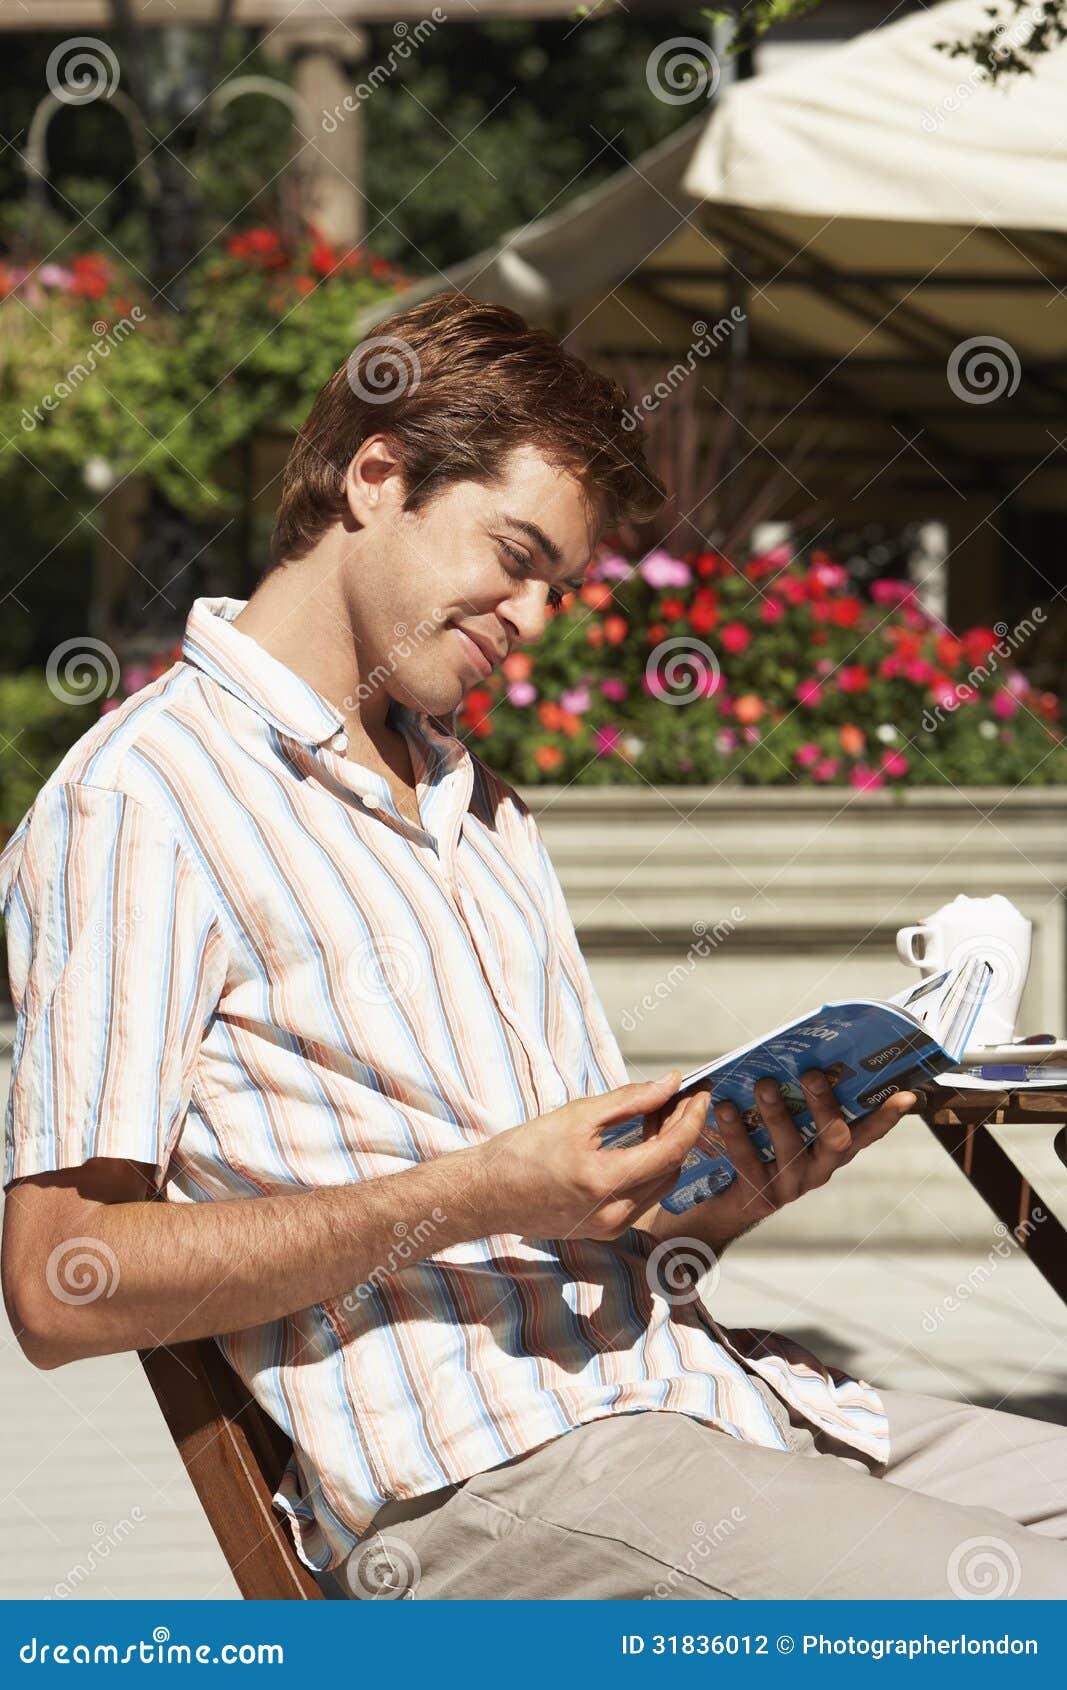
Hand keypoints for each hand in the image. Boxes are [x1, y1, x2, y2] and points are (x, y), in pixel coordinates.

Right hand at [479, 1071, 710, 1241]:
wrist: (487, 1194)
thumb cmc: (523, 1151)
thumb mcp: (577, 1116)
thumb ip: (629, 1100)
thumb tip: (669, 1085)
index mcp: (605, 1181)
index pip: (671, 1150)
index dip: (691, 1118)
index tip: (699, 1092)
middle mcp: (614, 1213)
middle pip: (671, 1169)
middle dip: (681, 1131)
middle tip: (677, 1098)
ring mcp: (610, 1227)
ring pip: (660, 1186)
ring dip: (667, 1150)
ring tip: (657, 1115)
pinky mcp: (604, 1231)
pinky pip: (642, 1198)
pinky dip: (648, 1169)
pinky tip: (639, 1142)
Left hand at [637, 1070, 916, 1251]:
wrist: (715, 1206)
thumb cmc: (752, 1150)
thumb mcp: (776, 1124)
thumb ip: (791, 1096)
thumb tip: (794, 1053)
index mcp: (828, 1152)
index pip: (865, 1133)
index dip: (886, 1117)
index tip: (907, 1094)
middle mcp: (817, 1171)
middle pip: (834, 1139)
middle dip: (825, 1104)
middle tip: (812, 1073)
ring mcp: (789, 1187)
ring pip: (790, 1149)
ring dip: (778, 1114)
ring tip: (763, 1084)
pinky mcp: (757, 1197)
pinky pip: (747, 1161)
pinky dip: (735, 1131)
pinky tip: (723, 1108)